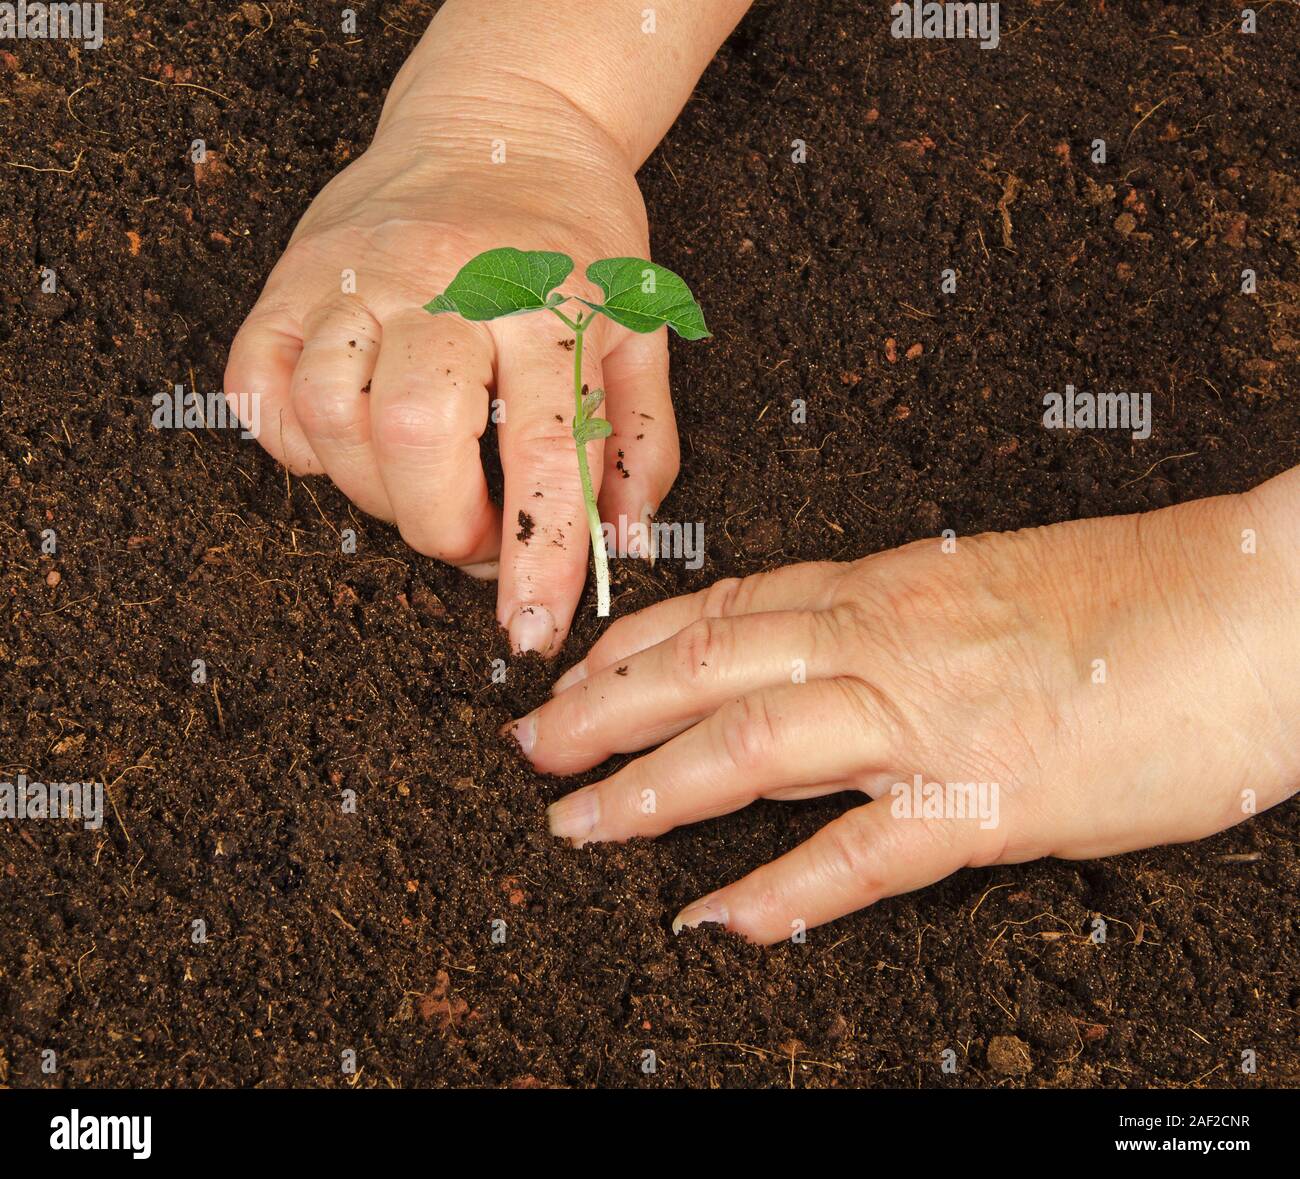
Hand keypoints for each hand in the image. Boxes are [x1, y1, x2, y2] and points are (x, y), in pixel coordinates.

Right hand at [224, 78, 672, 654]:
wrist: (500, 121)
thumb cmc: (576, 237)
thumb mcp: (640, 327)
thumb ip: (640, 442)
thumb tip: (623, 547)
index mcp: (551, 303)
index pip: (546, 456)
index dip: (538, 561)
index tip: (529, 631)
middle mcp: (449, 286)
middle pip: (416, 439)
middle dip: (444, 526)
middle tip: (476, 532)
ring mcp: (359, 276)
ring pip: (331, 419)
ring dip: (375, 490)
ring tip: (420, 477)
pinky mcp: (291, 277)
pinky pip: (261, 389)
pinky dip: (298, 440)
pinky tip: (352, 436)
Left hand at [508, 485, 1299, 942]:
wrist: (1250, 607)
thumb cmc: (1131, 592)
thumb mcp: (980, 581)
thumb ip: (889, 617)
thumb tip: (818, 649)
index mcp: (886, 584)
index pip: (724, 610)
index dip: (633, 646)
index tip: (577, 672)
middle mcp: (884, 640)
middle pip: (705, 669)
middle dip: (603, 711)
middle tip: (533, 746)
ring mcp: (928, 719)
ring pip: (751, 745)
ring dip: (653, 789)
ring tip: (581, 823)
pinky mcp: (989, 801)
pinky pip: (862, 853)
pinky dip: (785, 890)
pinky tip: (723, 919)